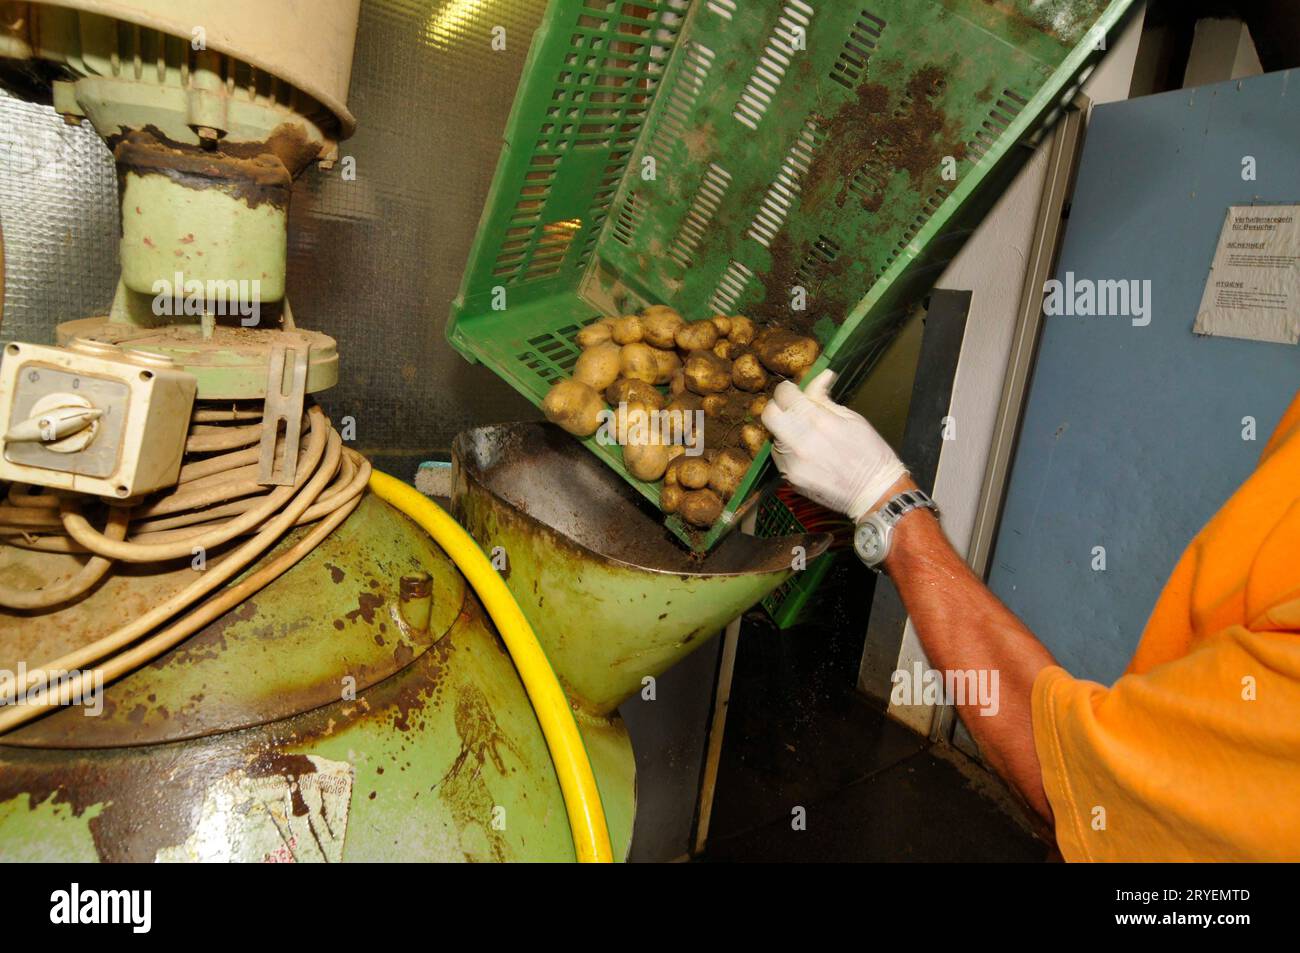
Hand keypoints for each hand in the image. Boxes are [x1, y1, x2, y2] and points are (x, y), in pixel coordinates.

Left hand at [761, 369, 907, 521]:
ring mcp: (791, 463)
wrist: (874, 494)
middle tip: (793, 410)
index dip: (788, 390)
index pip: (783, 395)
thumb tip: (820, 376)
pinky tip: (807, 454)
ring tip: (806, 436)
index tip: (795, 393)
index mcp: (817, 421)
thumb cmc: (870, 453)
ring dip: (784, 431)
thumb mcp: (852, 418)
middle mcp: (798, 441)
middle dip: (779, 407)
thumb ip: (825, 398)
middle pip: (768, 414)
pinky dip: (788, 451)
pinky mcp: (789, 479)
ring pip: (772, 437)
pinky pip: (780, 458)